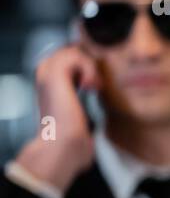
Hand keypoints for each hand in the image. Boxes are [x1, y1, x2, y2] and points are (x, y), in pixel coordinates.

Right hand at [13, 44, 99, 191]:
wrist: (63, 148)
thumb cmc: (71, 143)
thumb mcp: (79, 124)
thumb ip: (83, 115)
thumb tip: (91, 130)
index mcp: (51, 86)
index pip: (67, 58)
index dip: (85, 66)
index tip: (94, 88)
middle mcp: (46, 77)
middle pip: (69, 50)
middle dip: (88, 63)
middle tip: (94, 86)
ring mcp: (47, 75)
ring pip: (72, 50)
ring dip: (90, 66)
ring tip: (92, 86)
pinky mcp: (55, 76)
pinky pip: (74, 55)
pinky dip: (88, 68)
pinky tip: (89, 86)